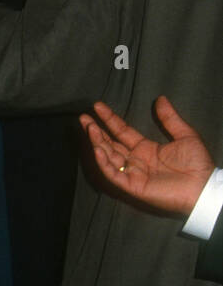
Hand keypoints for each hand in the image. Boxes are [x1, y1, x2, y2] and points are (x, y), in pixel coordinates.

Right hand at [81, 97, 213, 215]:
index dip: (110, 119)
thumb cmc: (197, 164)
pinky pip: (114, 174)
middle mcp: (135, 161)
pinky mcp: (133, 186)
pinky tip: (98, 149)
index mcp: (146, 149)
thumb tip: (160, 99)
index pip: (122, 132)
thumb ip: (169, 118)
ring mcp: (132, 174)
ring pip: (109, 158)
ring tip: (89, 128)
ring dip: (98, 143)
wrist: (203, 186)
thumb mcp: (184, 135)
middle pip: (110, 144)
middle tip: (83, 117)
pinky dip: (105, 163)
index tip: (98, 106)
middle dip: (96, 131)